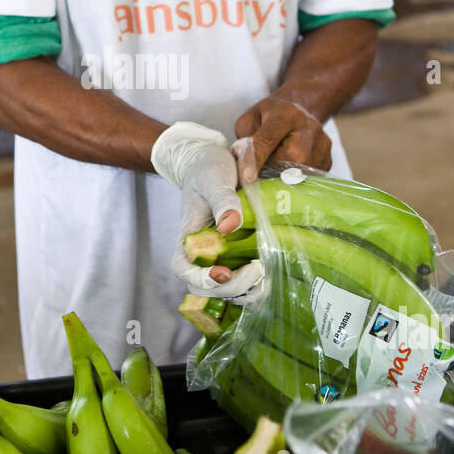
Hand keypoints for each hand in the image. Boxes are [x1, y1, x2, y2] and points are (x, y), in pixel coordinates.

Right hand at [151, 121, 263, 297]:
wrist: (212, 162)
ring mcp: (218, 256)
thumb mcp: (214, 178)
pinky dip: (253, 285)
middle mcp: (200, 252)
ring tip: (267, 279)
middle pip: (205, 287)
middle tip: (257, 270)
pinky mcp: (235, 255)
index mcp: (187, 236)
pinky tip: (270, 276)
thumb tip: (231, 225)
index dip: (199, 278)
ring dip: (244, 291)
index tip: (222, 274)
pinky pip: (240, 279)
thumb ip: (222, 201)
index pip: (182, 268)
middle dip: (230, 287)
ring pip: (225, 289)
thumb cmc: (208, 168)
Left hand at [234, 95, 331, 182]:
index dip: (256, 159)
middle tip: (258, 171)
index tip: (246, 178)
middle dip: (271, 170)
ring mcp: (323, 144)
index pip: (268, 139)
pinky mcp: (328, 160)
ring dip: (281, 176)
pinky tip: (287, 170)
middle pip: (290, 159)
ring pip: (300, 173)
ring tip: (273, 168)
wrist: (300, 110)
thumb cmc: (270, 117)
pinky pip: (309, 179)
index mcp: (286, 113)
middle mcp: (309, 127)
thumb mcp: (250, 120)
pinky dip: (294, 179)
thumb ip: (244, 141)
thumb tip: (244, 166)